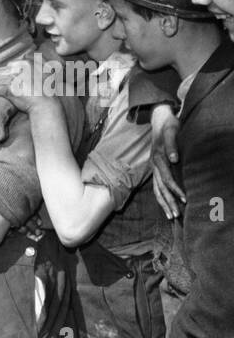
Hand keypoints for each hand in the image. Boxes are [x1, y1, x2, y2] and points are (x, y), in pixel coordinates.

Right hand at [150, 105, 184, 220]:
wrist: (159, 121)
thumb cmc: (169, 125)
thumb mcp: (172, 131)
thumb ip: (172, 144)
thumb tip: (174, 159)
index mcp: (158, 158)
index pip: (166, 179)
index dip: (175, 190)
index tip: (185, 200)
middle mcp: (154, 166)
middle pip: (160, 189)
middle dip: (168, 203)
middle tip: (176, 216)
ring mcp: (153, 169)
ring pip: (157, 190)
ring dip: (164, 204)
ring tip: (171, 216)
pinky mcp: (154, 170)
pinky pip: (156, 187)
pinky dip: (161, 198)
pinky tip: (166, 205)